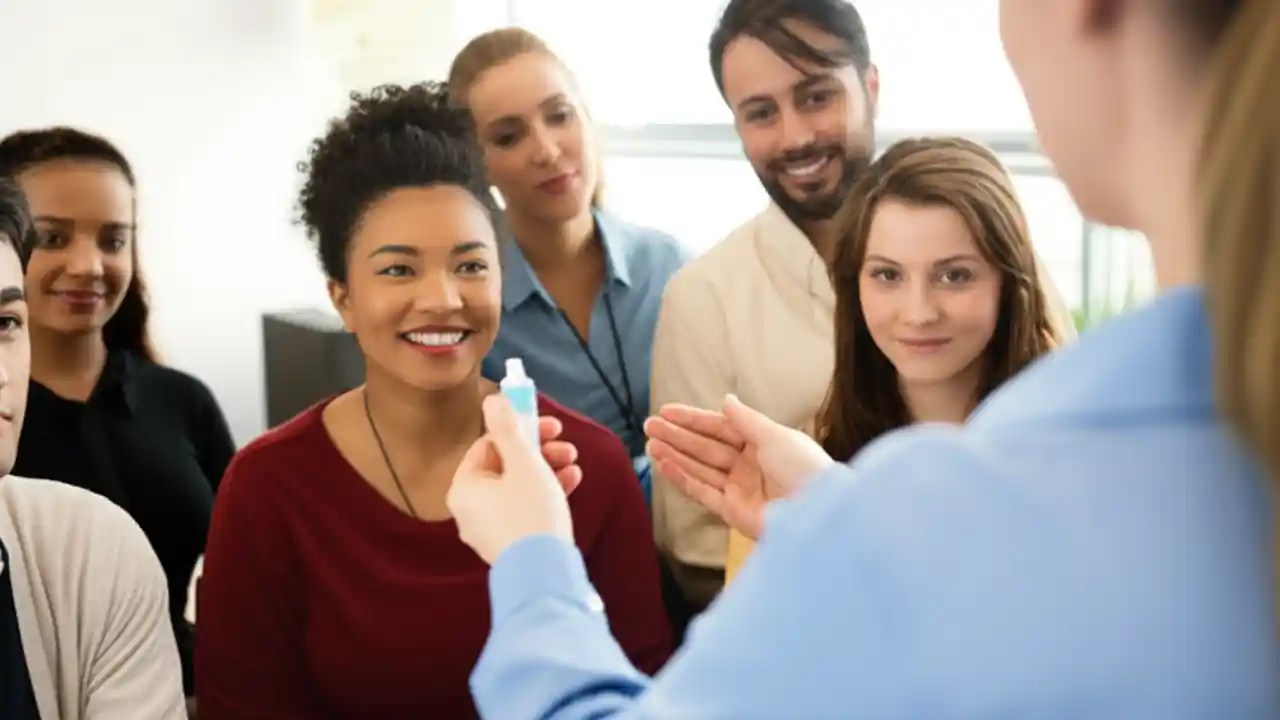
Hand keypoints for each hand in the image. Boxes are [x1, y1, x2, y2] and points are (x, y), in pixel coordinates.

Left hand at [447, 395, 575, 564]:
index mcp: (464, 488)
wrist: (545, 574)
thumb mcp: (524, 463)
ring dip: (546, 469)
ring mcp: (489, 530)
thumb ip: (508, 428)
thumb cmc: (531, 514)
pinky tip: (571, 482)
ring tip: (573, 463)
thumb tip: (492, 399)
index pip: (487, 445)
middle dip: (538, 450)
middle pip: (504, 466)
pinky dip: (544, 493)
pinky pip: (524, 509)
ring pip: (517, 487)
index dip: (518, 430)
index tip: (547, 424)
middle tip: (564, 443)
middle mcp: (469, 510)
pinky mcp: (510, 543)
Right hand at [645, 394, 832, 539]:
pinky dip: (682, 479)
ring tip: (651, 443)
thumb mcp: (775, 435)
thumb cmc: (804, 468)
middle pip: (705, 447)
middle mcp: (748, 465)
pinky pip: (701, 492)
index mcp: (761, 444)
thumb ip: (746, 419)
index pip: (720, 427)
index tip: (667, 411)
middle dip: (678, 436)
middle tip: (650, 425)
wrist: (818, 512)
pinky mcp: (731, 511)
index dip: (693, 419)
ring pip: (699, 468)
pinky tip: (664, 465)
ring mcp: (738, 489)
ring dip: (675, 455)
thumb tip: (726, 400)